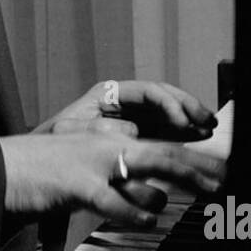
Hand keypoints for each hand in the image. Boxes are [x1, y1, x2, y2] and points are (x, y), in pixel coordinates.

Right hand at [0, 132, 224, 229]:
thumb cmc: (40, 179)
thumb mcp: (86, 179)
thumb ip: (119, 187)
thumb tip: (154, 204)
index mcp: (108, 143)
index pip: (161, 147)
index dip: (194, 160)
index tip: (220, 172)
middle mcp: (105, 145)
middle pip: (165, 153)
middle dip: (201, 168)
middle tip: (227, 180)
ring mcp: (92, 162)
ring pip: (146, 170)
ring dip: (170, 190)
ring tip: (189, 200)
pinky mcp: (76, 183)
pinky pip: (112, 198)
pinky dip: (133, 210)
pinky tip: (148, 220)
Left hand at [34, 79, 216, 141]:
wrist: (43, 160)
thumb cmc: (52, 142)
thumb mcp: (70, 133)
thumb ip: (98, 129)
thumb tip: (130, 129)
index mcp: (108, 93)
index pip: (149, 91)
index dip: (169, 104)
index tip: (182, 122)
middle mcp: (124, 101)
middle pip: (164, 97)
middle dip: (187, 107)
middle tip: (205, 122)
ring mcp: (132, 116)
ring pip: (168, 112)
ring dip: (189, 119)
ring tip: (207, 128)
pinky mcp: (136, 134)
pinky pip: (165, 129)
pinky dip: (182, 132)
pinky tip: (197, 138)